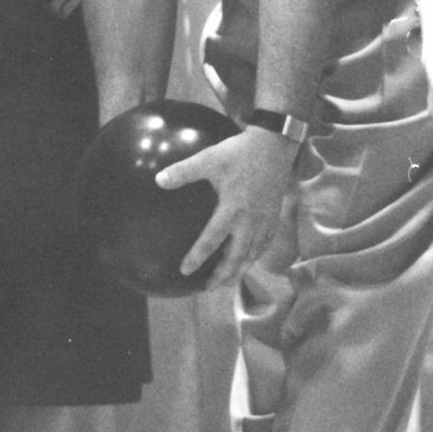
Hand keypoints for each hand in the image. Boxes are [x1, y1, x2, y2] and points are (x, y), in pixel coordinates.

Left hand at [154, 125, 297, 285]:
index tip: (185, 272)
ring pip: (252, 254)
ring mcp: (264, 220)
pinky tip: (248, 259)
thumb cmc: (240, 152)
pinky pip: (265, 244)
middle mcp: (250, 221)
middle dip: (223, 275)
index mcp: (232, 210)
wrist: (275, 145)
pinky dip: (255, 256)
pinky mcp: (274, 216)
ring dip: (239, 270)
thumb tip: (158, 180)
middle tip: (209, 287)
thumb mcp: (209, 159)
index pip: (212, 240)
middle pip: (237, 257)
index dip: (198, 257)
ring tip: (227, 281)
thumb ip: (184, 171)